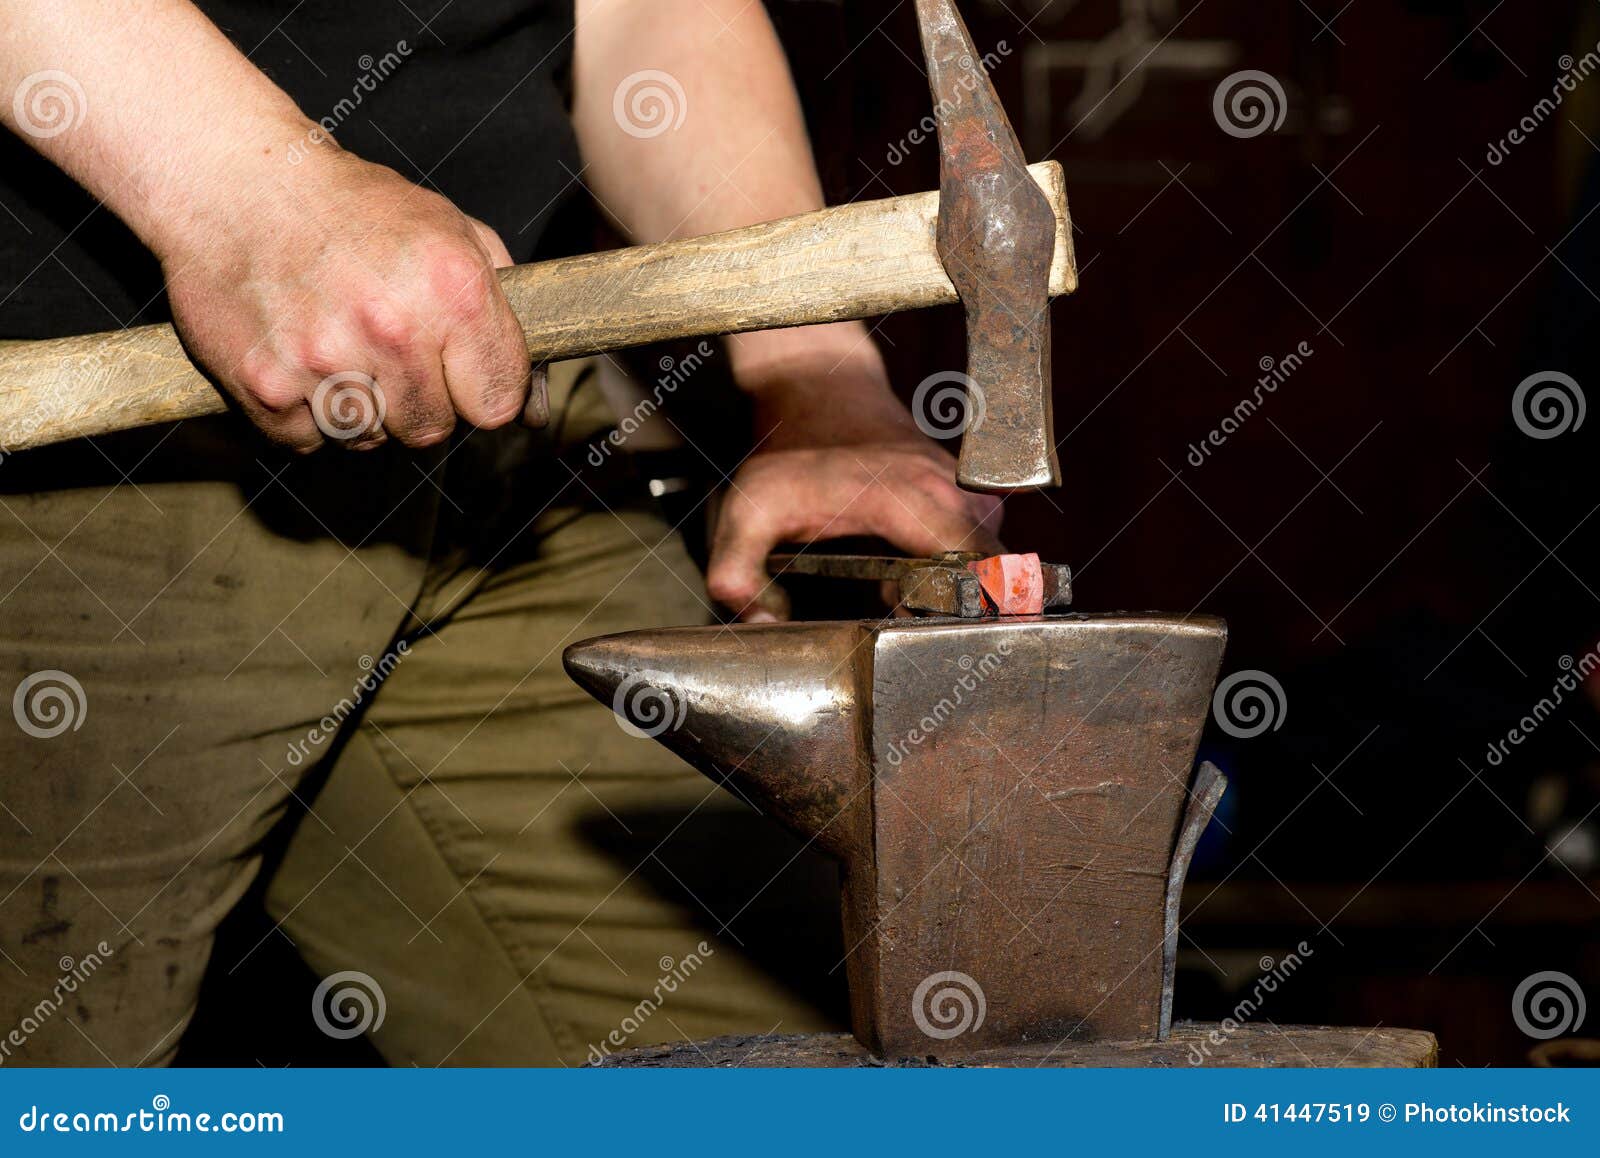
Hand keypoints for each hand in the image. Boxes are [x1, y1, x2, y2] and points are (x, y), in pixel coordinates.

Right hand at [157, 143, 535, 451]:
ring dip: (362, 407)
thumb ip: (505, 319)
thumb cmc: (352, 207)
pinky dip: (306, 410)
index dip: (480, 391)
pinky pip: (311, 440)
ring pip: (370, 438)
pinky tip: (299, 353)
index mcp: (451, 289)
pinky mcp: (265, 387)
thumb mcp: (451, 233)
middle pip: (432, 430)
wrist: (230, 179)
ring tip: (341, 343)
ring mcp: (324, 361)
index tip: (459, 371)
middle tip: (387, 346)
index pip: (496, 405)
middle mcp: (392, 328)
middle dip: (419, 399)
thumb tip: (532, 411)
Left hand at [707, 326, 1003, 620]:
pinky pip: (983, 547)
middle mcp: (954, 494)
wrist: (824, 392)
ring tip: (896, 588)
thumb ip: (737, 573)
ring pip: (988, 566)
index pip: (975, 572)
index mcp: (910, 501)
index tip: (908, 620)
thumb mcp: (747, 512)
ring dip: (951, 589)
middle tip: (895, 607)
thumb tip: (761, 626)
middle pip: (990, 579)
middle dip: (951, 609)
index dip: (950, 613)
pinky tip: (911, 567)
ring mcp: (970, 491)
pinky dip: (957, 567)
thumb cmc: (792, 453)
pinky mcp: (974, 493)